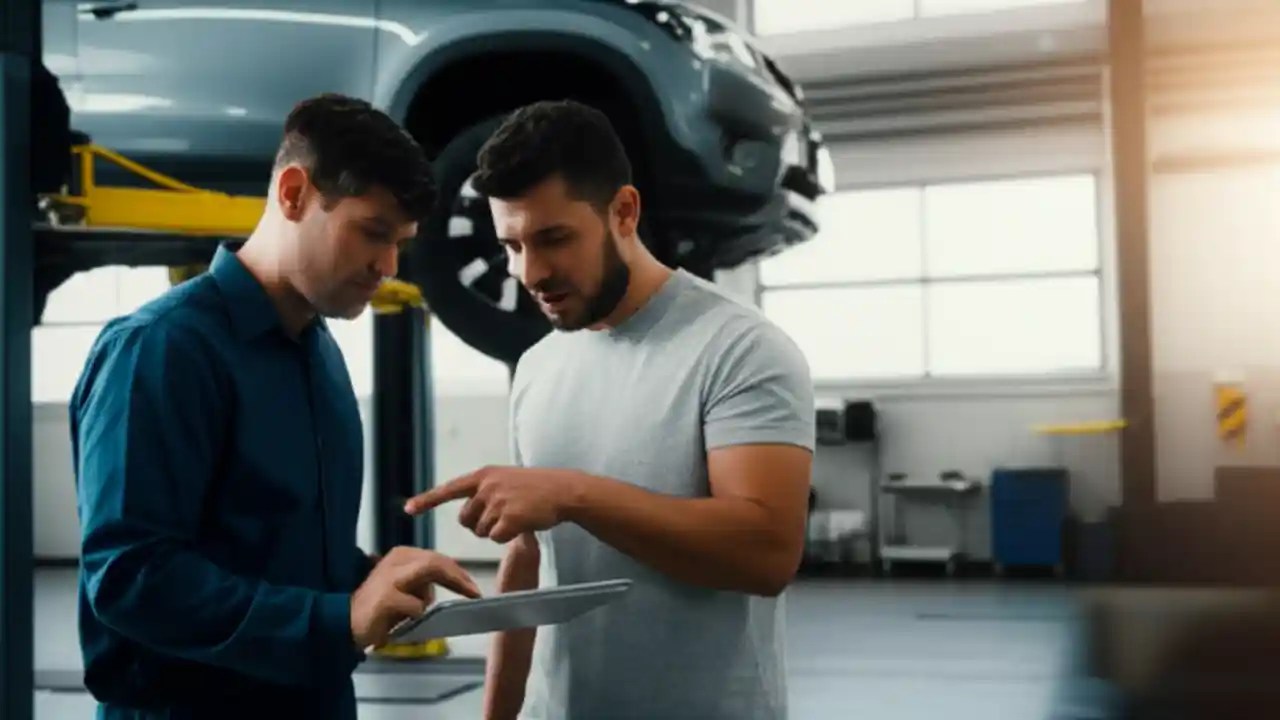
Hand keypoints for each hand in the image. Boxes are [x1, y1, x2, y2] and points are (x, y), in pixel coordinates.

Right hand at [350, 546, 480, 648]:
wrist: (343, 621)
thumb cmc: (378, 608)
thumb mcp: (404, 588)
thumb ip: (423, 582)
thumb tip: (455, 584)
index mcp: (401, 555)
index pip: (437, 558)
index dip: (458, 572)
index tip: (472, 588)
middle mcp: (396, 559)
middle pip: (437, 561)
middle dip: (459, 578)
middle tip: (474, 593)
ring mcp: (390, 577)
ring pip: (429, 571)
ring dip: (437, 594)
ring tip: (427, 613)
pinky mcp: (386, 598)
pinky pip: (416, 606)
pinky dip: (417, 616)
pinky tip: (404, 624)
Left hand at [403, 466, 585, 542]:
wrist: (564, 490)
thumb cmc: (536, 487)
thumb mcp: (506, 480)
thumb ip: (485, 492)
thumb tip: (467, 516)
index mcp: (483, 475)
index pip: (449, 489)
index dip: (427, 500)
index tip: (408, 509)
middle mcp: (486, 486)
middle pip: (465, 520)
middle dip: (478, 524)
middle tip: (502, 516)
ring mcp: (498, 501)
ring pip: (481, 531)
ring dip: (496, 531)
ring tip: (517, 515)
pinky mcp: (510, 517)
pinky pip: (496, 538)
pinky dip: (506, 537)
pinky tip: (522, 524)